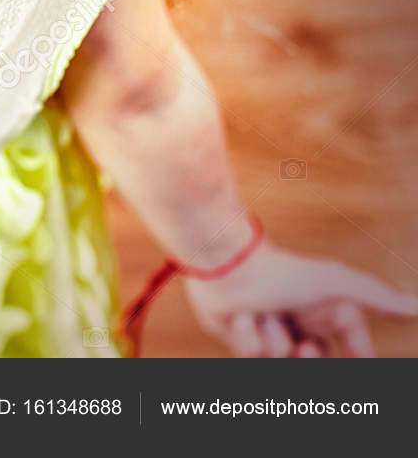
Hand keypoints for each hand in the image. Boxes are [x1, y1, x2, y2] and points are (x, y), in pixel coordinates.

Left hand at [185, 241, 417, 356]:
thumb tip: (417, 306)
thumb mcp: (336, 285)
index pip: (356, 352)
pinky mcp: (244, 337)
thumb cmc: (283, 270)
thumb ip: (378, 298)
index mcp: (328, 315)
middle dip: (308, 357)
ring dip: (273, 338)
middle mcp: (304, 325)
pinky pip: (251, 355)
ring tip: (265, 312)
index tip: (361, 364)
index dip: (360, 360)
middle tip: (304, 344)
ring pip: (281, 360)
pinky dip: (247, 335)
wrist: (227, 262)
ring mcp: (275, 332)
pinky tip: (242, 315)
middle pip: (315, 363)